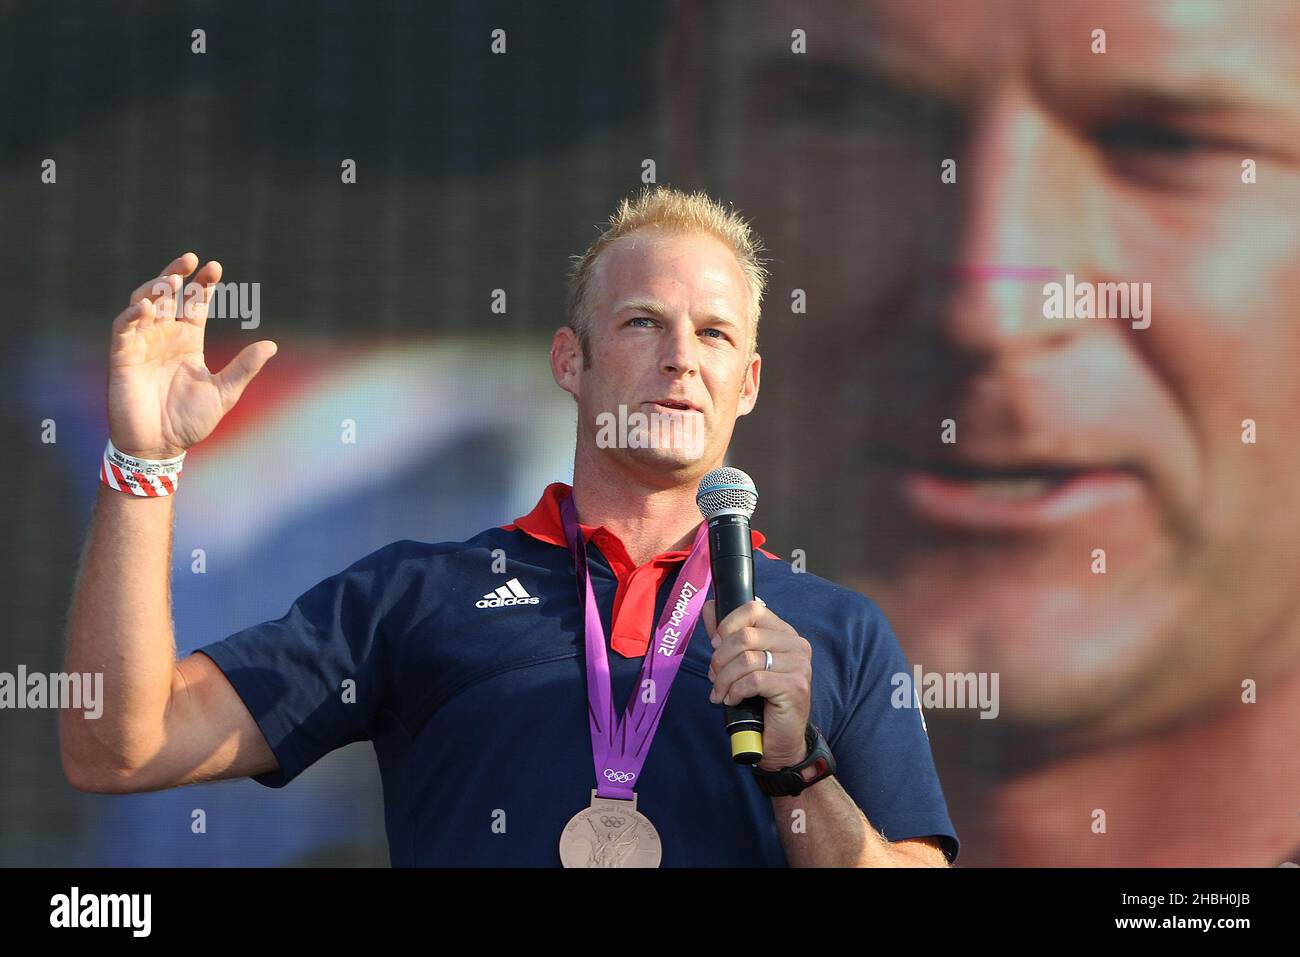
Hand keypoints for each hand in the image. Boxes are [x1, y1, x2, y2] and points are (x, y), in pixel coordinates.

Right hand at [108, 252, 276, 458]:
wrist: (160, 446)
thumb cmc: (190, 421)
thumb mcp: (224, 392)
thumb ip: (244, 368)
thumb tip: (271, 345)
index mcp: (189, 341)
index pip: (195, 304)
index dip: (203, 285)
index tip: (215, 267)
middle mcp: (164, 337)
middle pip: (169, 296)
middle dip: (178, 275)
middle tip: (191, 260)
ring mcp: (142, 344)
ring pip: (144, 303)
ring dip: (155, 288)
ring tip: (172, 278)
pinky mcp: (122, 355)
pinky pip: (123, 327)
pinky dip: (133, 313)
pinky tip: (148, 306)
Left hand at [702, 598, 812, 771]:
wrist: (779, 741)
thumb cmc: (760, 701)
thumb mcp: (741, 664)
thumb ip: (727, 636)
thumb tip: (710, 607)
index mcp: (785, 634)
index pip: (753, 609)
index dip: (727, 625)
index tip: (716, 645)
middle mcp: (797, 645)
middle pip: (745, 636)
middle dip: (720, 659)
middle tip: (714, 677)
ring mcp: (799, 665)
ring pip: (746, 659)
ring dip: (724, 679)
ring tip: (720, 693)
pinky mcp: (795, 686)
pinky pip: (753, 680)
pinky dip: (735, 691)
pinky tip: (733, 700)